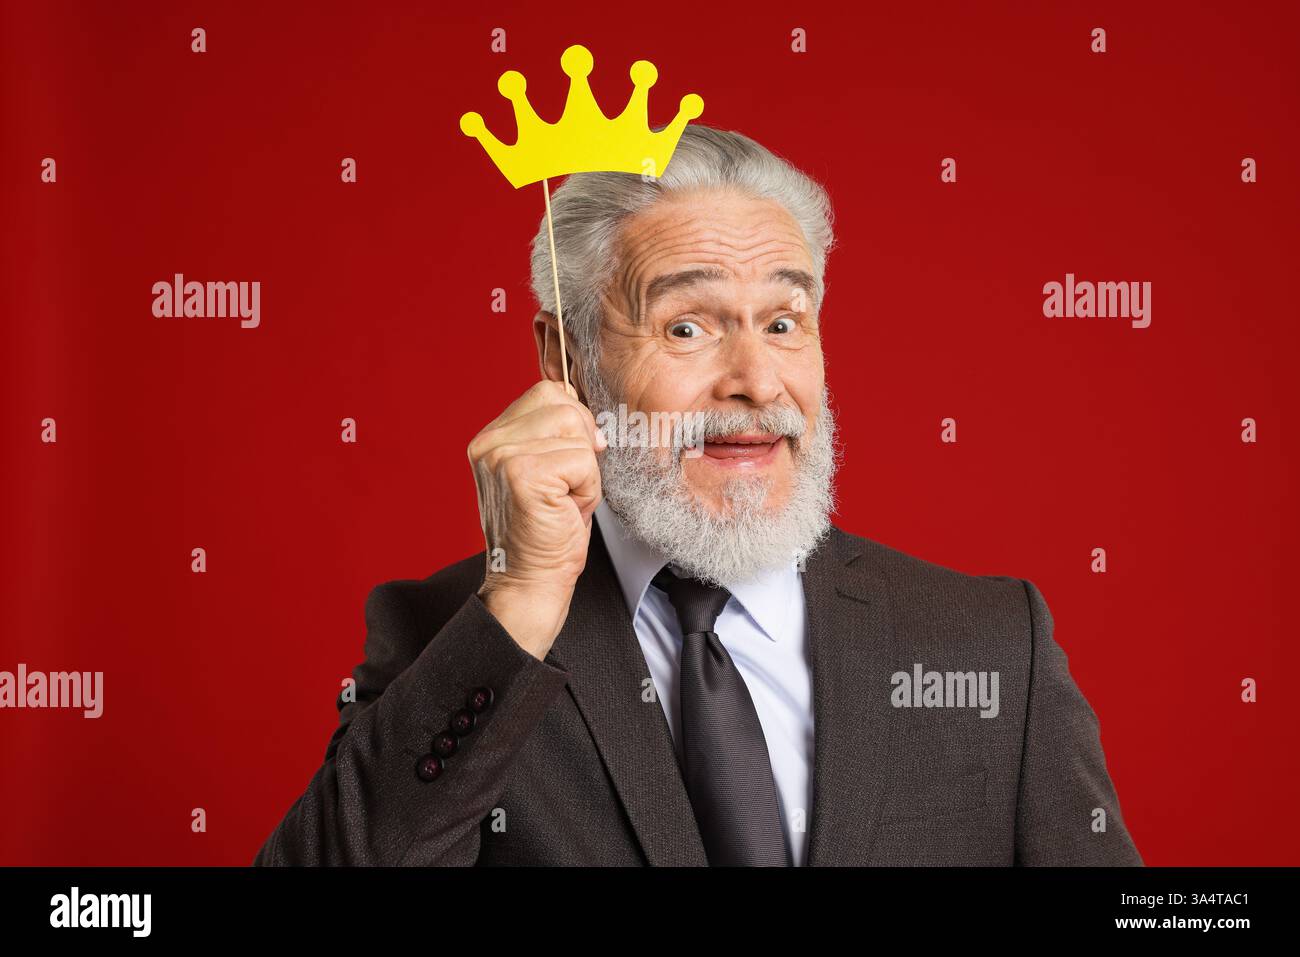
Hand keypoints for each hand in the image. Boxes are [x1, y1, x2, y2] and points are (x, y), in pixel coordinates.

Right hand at [467, 379, 606, 659]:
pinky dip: (588, 488)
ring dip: (585, 469)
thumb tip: (584, 404)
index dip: (574, 423)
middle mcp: (489, 443)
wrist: (531, 583)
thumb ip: (554, 434)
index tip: (569, 464)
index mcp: (491, 437)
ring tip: (564, 499)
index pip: (549, 392)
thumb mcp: (547, 471)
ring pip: (576, 429)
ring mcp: (502, 456)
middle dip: (581, 446)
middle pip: (564, 404)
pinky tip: (566, 509)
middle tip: (566, 488)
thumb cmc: (545, 532)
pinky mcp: (522, 475)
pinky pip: (582, 460)